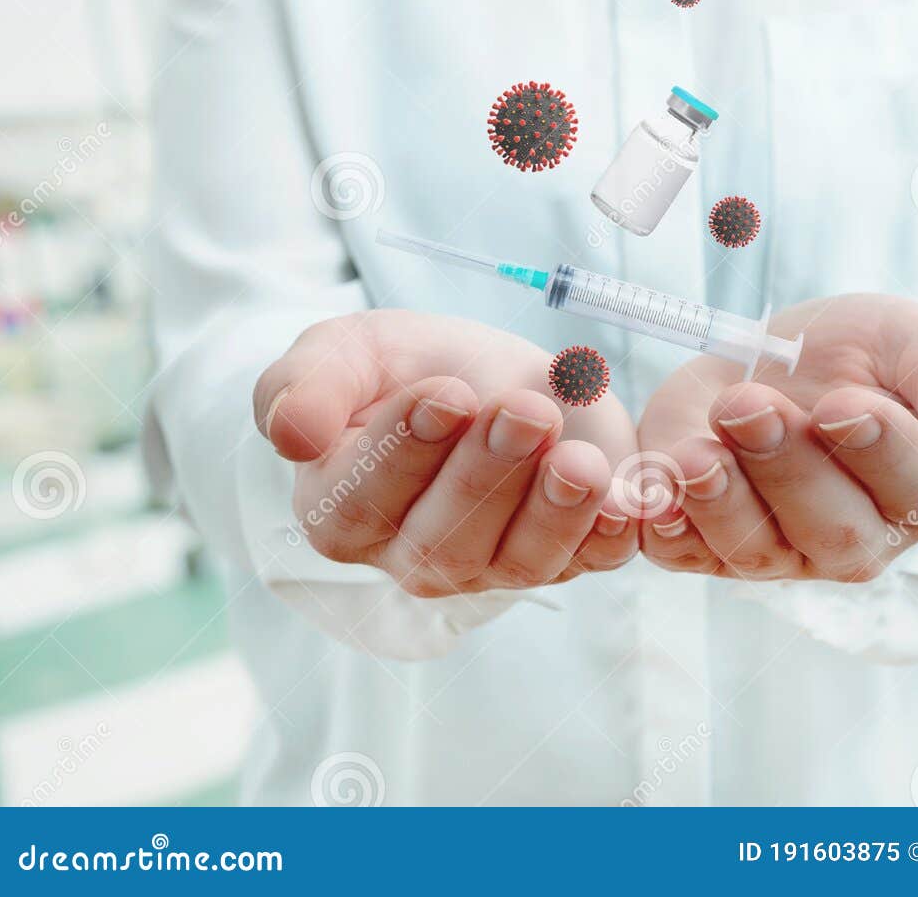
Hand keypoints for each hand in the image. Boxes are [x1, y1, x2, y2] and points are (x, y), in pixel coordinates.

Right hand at [254, 310, 639, 595]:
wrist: (485, 370)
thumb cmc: (401, 366)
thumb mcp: (344, 352)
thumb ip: (305, 386)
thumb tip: (291, 435)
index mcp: (342, 510)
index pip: (362, 502)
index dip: (406, 449)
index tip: (445, 393)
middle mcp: (414, 555)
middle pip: (446, 540)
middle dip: (489, 472)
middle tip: (524, 410)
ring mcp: (494, 563)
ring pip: (521, 560)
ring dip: (554, 510)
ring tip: (578, 456)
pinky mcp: (569, 553)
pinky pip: (591, 561)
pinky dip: (610, 535)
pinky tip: (626, 499)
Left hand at [635, 295, 917, 581]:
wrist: (775, 358)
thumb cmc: (860, 354)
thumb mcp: (914, 339)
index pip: (914, 485)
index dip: (878, 448)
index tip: (840, 404)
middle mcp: (858, 535)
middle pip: (830, 527)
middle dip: (786, 468)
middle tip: (749, 405)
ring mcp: (781, 550)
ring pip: (753, 547)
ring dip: (720, 499)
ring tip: (697, 450)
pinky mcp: (707, 545)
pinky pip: (684, 551)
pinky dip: (665, 524)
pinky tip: (654, 488)